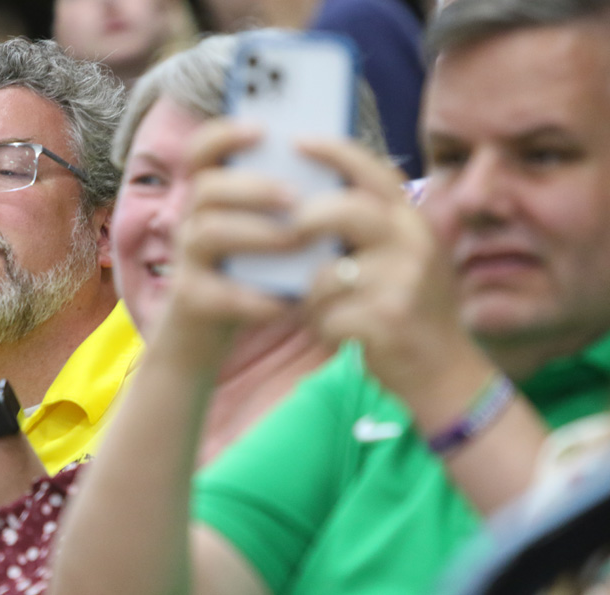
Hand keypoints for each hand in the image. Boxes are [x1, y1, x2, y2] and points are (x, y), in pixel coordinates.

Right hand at [147, 120, 295, 365]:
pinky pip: (218, 292)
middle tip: (295, 197)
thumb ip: (286, 206)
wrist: (203, 340)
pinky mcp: (192, 301)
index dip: (225, 134)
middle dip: (253, 187)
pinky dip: (255, 297)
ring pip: (206, 232)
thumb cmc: (246, 280)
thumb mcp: (261, 237)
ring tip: (295, 242)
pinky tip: (286, 301)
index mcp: (208, 201)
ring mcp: (186, 262)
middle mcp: (188, 224)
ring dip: (256, 233)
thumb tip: (338, 175)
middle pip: (206, 188)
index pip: (200, 152)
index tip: (262, 129)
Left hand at [290, 139, 473, 400]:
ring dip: (311, 294)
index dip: (333, 151)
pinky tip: (337, 331)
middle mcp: (413, 246)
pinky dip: (319, 325)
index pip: (372, 171)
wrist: (445, 373)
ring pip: (323, 273)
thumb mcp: (407, 256)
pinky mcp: (382, 322)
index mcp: (414, 222)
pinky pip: (323, 314)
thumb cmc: (412, 309)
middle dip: (305, 220)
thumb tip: (311, 194)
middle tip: (292, 233)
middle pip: (342, 211)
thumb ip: (372, 225)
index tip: (297, 141)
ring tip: (328, 307)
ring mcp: (400, 284)